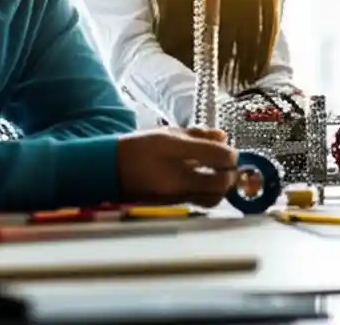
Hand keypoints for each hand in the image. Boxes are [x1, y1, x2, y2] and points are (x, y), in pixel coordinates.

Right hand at [117, 127, 237, 207]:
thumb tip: (223, 137)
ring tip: (218, 174)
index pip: (220, 157)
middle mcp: (177, 180)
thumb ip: (198, 135)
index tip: (230, 150)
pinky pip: (200, 202)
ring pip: (214, 197)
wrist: (107, 171)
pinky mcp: (173, 206)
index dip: (231, 154)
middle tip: (230, 165)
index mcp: (175, 155)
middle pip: (222, 183)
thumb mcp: (168, 134)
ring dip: (222, 186)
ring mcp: (175, 196)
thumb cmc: (137, 148)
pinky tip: (205, 181)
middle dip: (232, 174)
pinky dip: (210, 193)